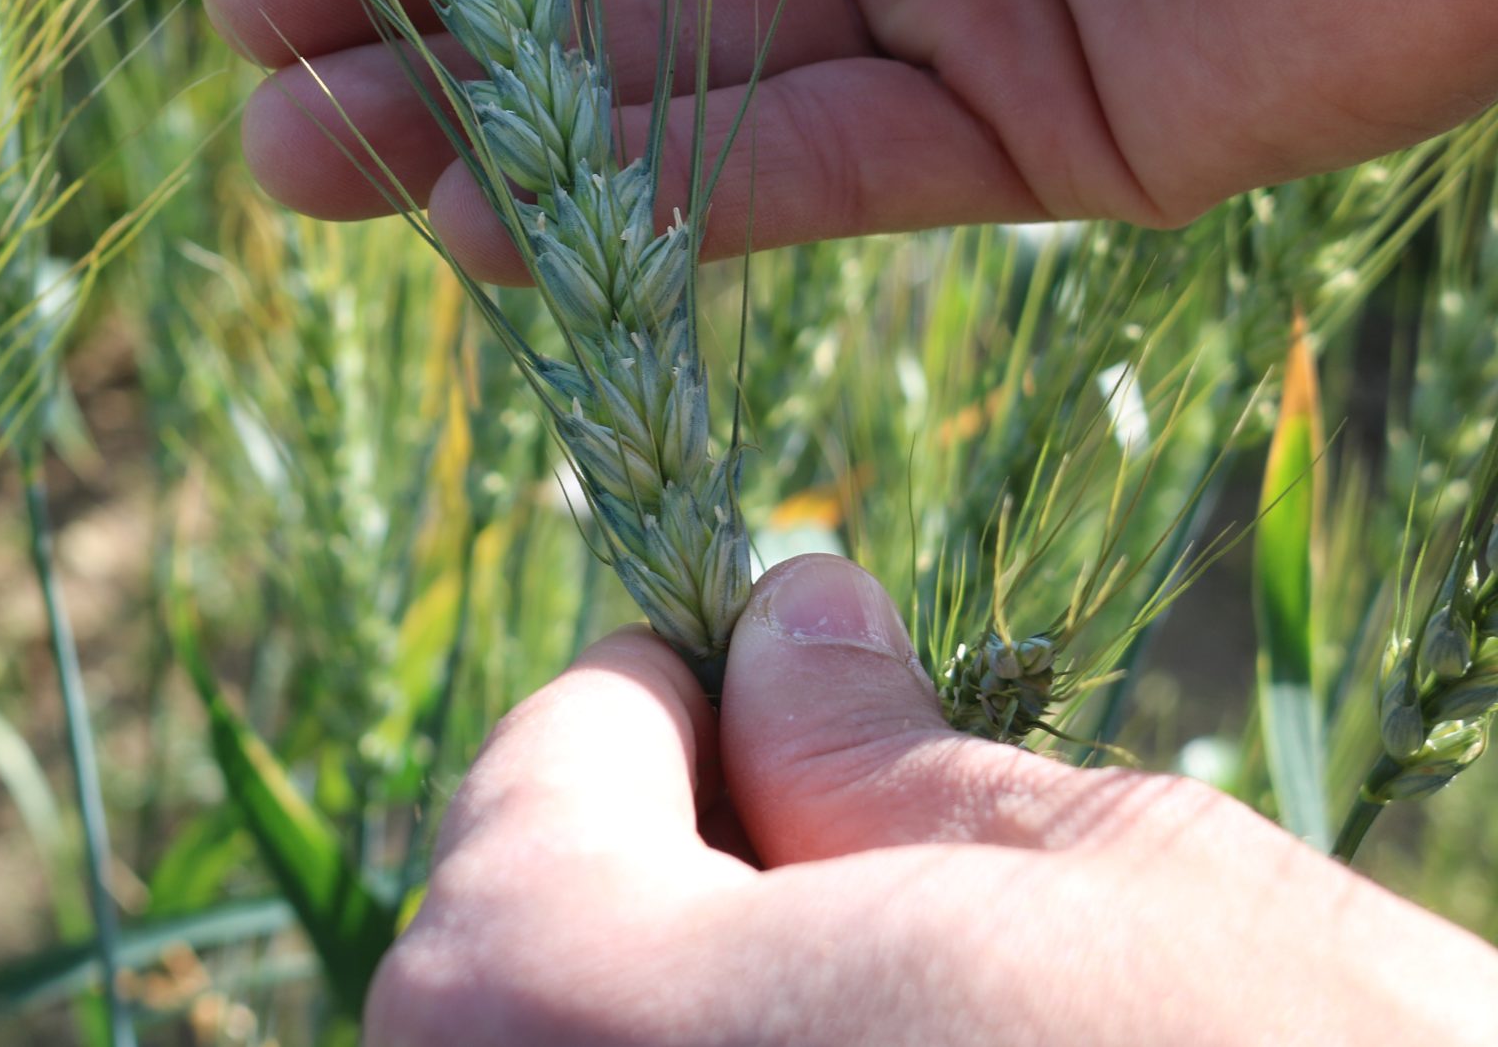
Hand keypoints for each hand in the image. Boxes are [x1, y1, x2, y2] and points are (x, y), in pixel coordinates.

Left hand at [368, 555, 1497, 1045]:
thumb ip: (879, 754)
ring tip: (887, 980)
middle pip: (513, 956)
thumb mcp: (1116, 886)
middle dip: (664, 863)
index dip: (670, 702)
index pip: (543, 780)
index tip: (770, 673)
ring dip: (692, 1003)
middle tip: (839, 829)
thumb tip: (790, 627)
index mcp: (575, 1001)